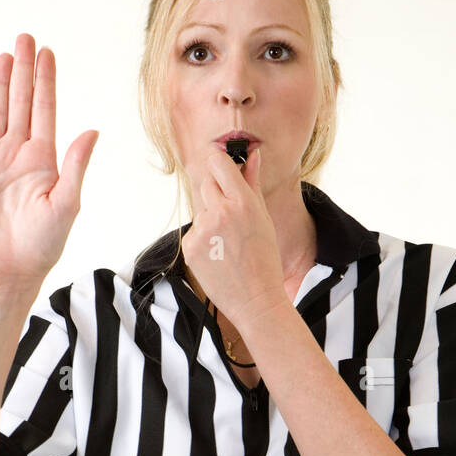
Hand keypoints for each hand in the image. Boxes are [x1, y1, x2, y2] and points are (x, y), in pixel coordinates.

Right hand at [0, 32, 98, 291]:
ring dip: (0, 85)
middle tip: (26, 38)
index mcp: (43, 160)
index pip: (45, 111)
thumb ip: (76, 165)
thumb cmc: (43, 244)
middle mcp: (18, 155)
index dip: (45, 82)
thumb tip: (92, 131)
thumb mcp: (67, 204)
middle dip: (23, 71)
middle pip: (20, 103)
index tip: (48, 53)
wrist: (10, 270)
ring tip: (5, 56)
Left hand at [180, 147, 286, 334]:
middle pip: (206, 182)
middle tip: (231, 216)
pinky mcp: (190, 247)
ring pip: (201, 210)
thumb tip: (253, 155)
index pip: (218, 162)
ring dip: (210, 219)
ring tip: (228, 244)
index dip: (220, 163)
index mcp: (243, 201)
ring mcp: (202, 230)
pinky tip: (218, 255)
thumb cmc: (265, 259)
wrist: (256, 301)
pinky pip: (194, 232)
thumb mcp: (263, 218)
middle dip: (216, 191)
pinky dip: (203, 240)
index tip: (223, 168)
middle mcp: (220, 212)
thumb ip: (253, 183)